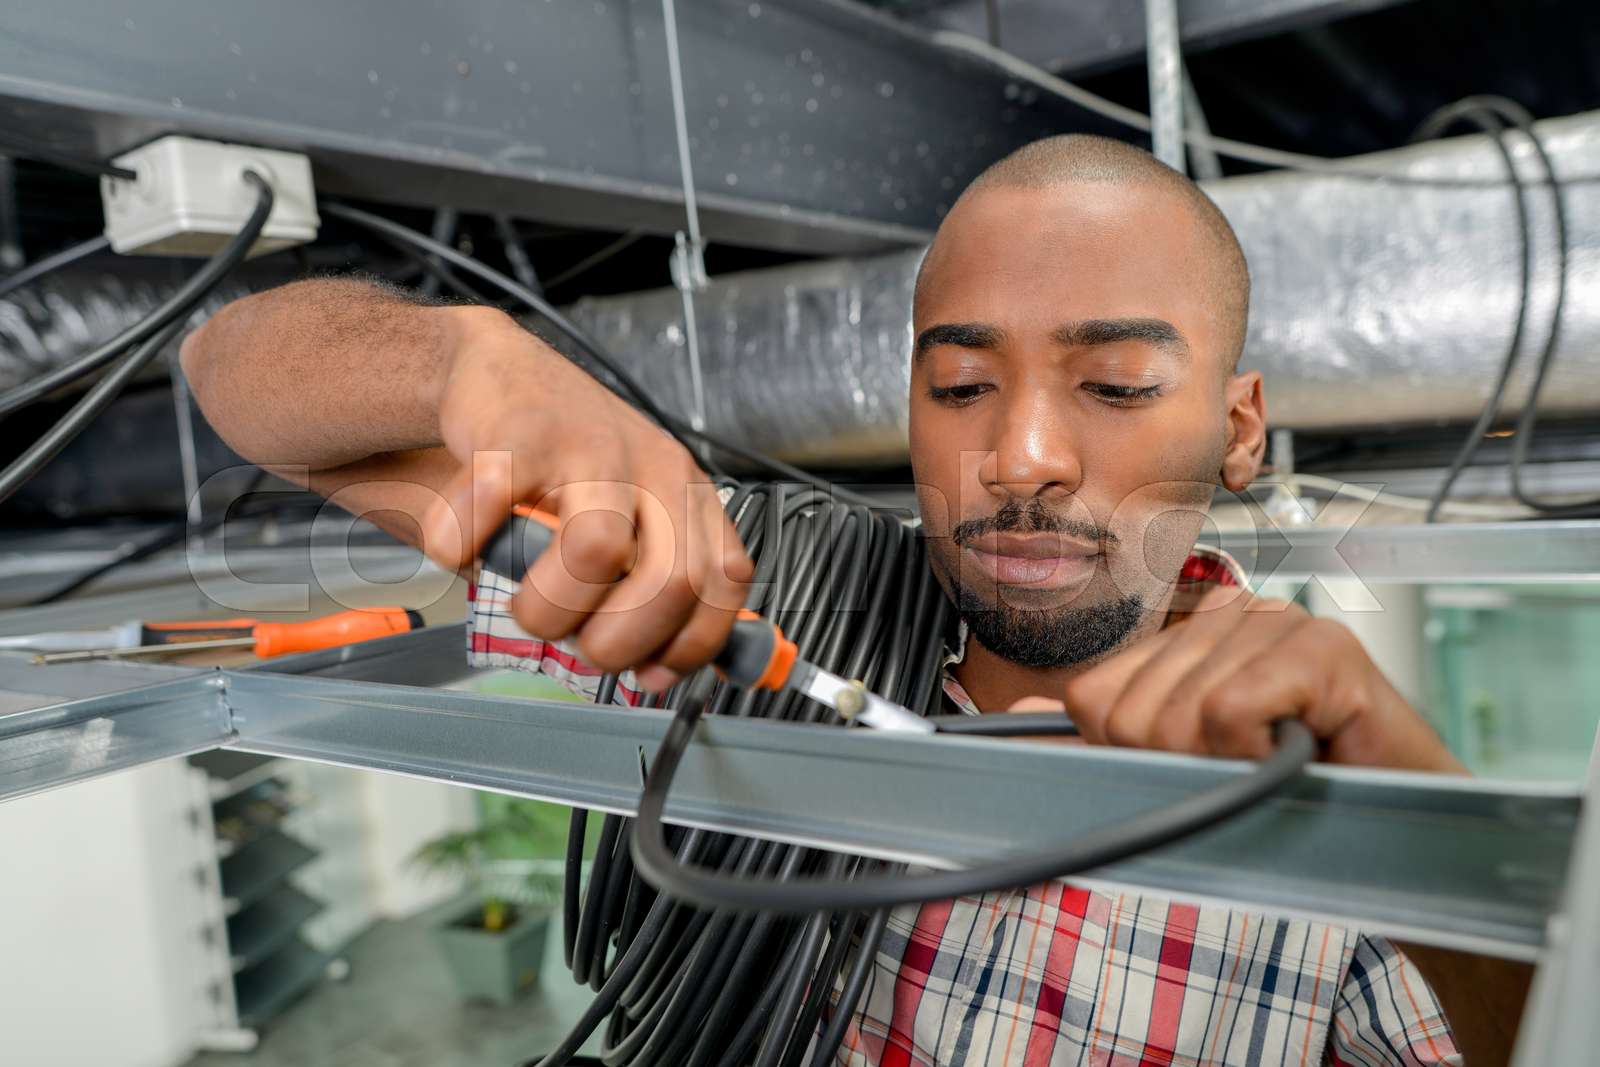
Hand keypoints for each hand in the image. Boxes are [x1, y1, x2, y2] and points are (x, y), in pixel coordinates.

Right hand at [419, 308, 752, 690]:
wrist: (500, 375)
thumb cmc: (565, 461)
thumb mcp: (634, 516)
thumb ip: (655, 580)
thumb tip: (666, 666)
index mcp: (689, 494)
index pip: (723, 582)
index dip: (689, 644)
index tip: (648, 673)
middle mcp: (654, 466)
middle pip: (669, 580)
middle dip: (615, 642)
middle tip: (574, 640)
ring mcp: (590, 445)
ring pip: (596, 551)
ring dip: (546, 607)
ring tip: (521, 600)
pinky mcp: (520, 431)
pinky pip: (495, 506)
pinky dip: (462, 544)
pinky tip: (457, 544)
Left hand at [1026, 587, 1462, 772]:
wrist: (1394, 831)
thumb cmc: (1287, 796)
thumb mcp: (1175, 767)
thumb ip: (1096, 739)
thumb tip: (1010, 719)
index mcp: (1191, 635)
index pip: (1097, 693)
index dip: (1131, 752)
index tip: (1190, 767)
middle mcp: (1230, 616)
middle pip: (1130, 711)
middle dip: (1176, 766)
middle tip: (1238, 772)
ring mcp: (1279, 625)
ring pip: (1179, 716)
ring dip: (1223, 767)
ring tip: (1274, 766)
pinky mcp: (1323, 649)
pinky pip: (1230, 712)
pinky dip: (1255, 753)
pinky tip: (1298, 752)